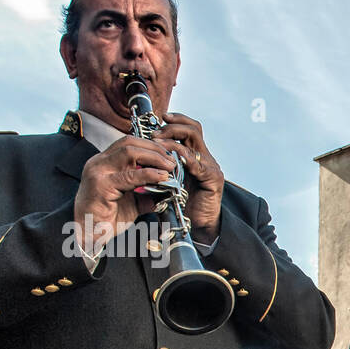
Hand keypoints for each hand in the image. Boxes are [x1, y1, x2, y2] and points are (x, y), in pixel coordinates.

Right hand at [72, 135, 176, 254]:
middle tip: (172, 160)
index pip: (128, 143)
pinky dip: (149, 174)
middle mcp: (98, 163)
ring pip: (129, 153)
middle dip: (155, 149)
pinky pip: (129, 176)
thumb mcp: (133, 201)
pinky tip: (162, 178)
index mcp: (104, 162)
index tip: (168, 155)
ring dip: (154, 158)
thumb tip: (169, 188)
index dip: (151, 146)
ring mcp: (98, 172)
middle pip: (129, 143)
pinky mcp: (101, 185)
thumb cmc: (107, 218)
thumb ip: (148, 192)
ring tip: (169, 167)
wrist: (89, 234)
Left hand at [151, 112, 223, 241]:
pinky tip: (168, 157)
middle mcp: (205, 158)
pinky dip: (180, 156)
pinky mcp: (213, 178)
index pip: (187, 129)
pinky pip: (195, 161)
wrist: (199, 227)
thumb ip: (157, 169)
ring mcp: (210, 166)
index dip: (173, 121)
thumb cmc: (182, 206)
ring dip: (173, 136)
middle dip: (172, 124)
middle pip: (193, 127)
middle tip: (154, 132)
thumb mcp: (166, 182)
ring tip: (157, 141)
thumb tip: (136, 157)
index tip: (155, 120)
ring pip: (194, 138)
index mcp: (195, 157)